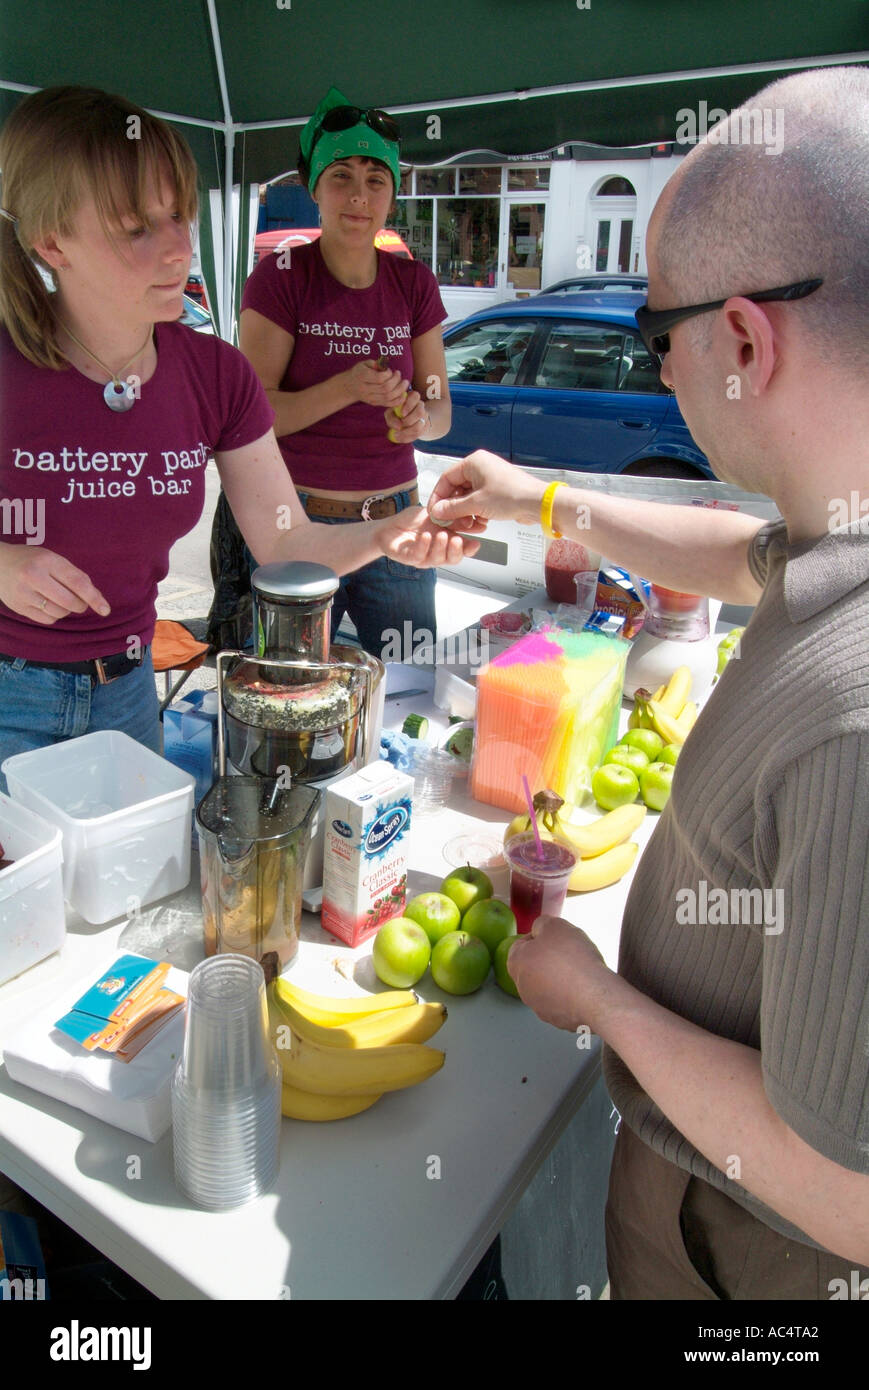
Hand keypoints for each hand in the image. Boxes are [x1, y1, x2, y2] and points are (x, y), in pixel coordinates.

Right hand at [0, 544, 109, 623]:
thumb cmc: (32, 560)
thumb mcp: (53, 559)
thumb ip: (75, 576)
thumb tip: (96, 597)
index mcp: (47, 560)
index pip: (77, 582)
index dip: (94, 598)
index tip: (105, 609)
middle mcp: (34, 576)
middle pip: (69, 602)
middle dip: (80, 604)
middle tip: (78, 601)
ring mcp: (24, 593)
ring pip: (59, 613)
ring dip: (66, 610)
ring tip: (58, 598)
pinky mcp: (18, 606)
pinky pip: (47, 620)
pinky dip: (53, 615)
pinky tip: (47, 604)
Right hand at [346, 360, 407, 409]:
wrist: (350, 386)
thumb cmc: (361, 371)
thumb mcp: (365, 363)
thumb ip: (375, 363)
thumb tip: (386, 366)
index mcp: (362, 376)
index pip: (380, 378)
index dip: (389, 374)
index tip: (390, 370)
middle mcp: (365, 389)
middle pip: (386, 388)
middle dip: (397, 381)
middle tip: (399, 374)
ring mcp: (370, 398)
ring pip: (388, 397)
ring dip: (400, 390)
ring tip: (404, 383)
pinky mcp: (374, 403)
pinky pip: (388, 404)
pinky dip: (398, 400)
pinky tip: (403, 393)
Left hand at [374, 505, 480, 567]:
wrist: (387, 526)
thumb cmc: (411, 522)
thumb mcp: (432, 514)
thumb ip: (448, 518)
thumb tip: (467, 517)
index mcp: (445, 543)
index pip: (462, 550)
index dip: (469, 549)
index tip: (476, 543)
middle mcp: (437, 552)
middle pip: (453, 559)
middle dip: (457, 551)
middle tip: (457, 539)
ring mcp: (423, 557)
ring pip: (437, 560)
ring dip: (441, 548)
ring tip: (442, 535)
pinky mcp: (409, 558)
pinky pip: (419, 556)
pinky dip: (424, 546)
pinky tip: (426, 537)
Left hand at [385, 387, 428, 445]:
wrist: (405, 422)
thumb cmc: (396, 414)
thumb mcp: (390, 413)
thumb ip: (391, 417)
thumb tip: (399, 427)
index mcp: (412, 398)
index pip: (416, 396)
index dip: (409, 405)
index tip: (402, 414)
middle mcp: (420, 405)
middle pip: (420, 412)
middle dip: (409, 421)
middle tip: (400, 425)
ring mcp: (425, 416)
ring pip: (420, 425)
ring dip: (408, 431)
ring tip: (397, 434)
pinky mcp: (426, 426)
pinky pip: (419, 434)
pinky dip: (408, 437)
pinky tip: (401, 438)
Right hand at [427, 449, 544, 529]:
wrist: (536, 503)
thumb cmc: (511, 495)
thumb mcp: (476, 504)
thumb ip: (453, 508)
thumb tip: (438, 511)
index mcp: (474, 462)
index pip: (446, 478)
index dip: (439, 496)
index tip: (435, 511)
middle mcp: (481, 468)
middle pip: (457, 489)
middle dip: (454, 508)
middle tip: (452, 522)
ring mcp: (489, 479)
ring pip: (468, 498)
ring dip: (466, 513)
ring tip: (470, 524)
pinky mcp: (497, 491)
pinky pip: (479, 502)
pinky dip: (477, 513)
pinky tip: (481, 522)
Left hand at [507, 916, 612, 1032]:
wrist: (595, 996)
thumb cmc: (571, 957)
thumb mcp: (554, 925)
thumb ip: (541, 924)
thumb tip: (539, 931)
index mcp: (516, 963)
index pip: (521, 945)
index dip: (540, 937)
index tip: (557, 938)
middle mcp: (522, 988)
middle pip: (534, 967)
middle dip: (550, 960)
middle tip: (570, 954)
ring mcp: (539, 1007)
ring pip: (548, 987)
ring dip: (560, 980)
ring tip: (581, 972)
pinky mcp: (557, 1021)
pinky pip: (563, 1003)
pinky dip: (572, 996)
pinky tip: (586, 990)